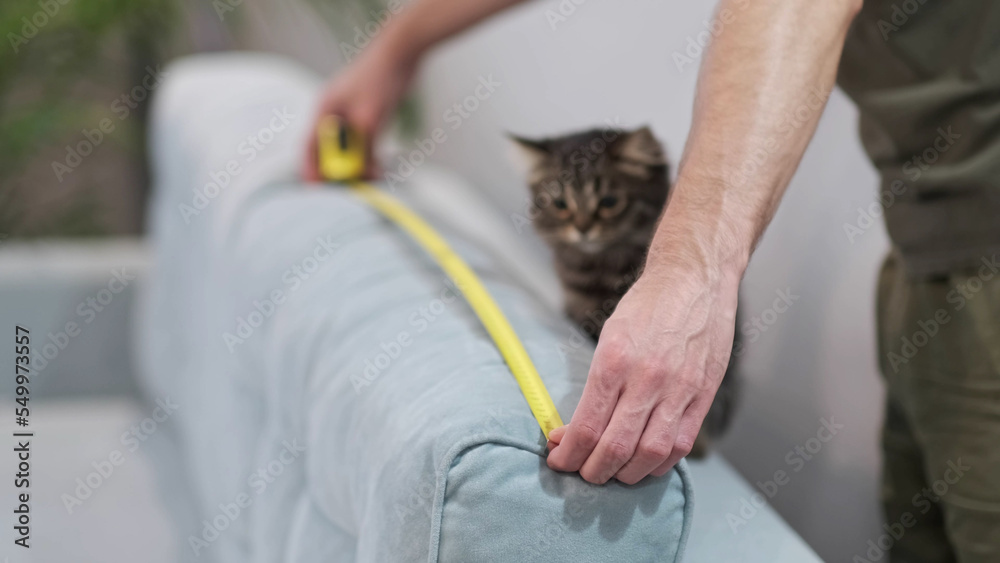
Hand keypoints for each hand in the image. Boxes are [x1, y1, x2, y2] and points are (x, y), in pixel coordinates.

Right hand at [303, 43, 417, 180]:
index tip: (318, 190)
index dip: (312, 169)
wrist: (401, 51)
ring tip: (372, 179)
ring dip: (359, 165)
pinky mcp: (369, 115)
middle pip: (330, 151)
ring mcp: (351, 114)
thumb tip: (364, 173)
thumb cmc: (379, 78)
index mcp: (324, 110)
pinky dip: (371, 155)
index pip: (310, 147)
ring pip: (351, 148)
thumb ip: (364, 146)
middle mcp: (334, 114)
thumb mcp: (368, 118)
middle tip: (353, 188)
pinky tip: (381, 167)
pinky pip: (366, 142)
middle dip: (340, 171)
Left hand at [546, 260, 738, 484]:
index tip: (558, 458)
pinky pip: (681, 445)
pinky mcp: (703, 395)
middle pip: (615, 448)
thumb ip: (596, 385)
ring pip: (649, 454)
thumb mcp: (609, 337)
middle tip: (582, 473)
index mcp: (614, 361)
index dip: (568, 454)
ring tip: (612, 473)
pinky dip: (660, 464)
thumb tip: (576, 429)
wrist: (694, 280)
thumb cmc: (647, 307)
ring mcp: (679, 389)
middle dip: (592, 471)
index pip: (586, 426)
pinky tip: (644, 464)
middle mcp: (646, 378)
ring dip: (625, 474)